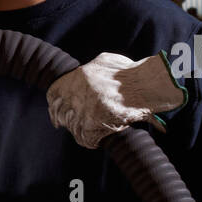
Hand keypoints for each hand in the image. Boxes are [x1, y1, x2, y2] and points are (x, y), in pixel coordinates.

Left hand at [46, 51, 186, 148]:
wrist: (148, 86)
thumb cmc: (132, 75)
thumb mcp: (107, 61)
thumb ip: (92, 68)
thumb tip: (81, 73)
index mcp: (79, 76)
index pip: (54, 93)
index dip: (54, 105)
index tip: (56, 114)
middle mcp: (78, 91)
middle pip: (62, 111)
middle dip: (67, 119)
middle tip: (74, 124)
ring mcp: (84, 108)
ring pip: (73, 126)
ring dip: (81, 130)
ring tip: (94, 129)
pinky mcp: (92, 123)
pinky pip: (83, 138)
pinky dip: (91, 140)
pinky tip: (98, 138)